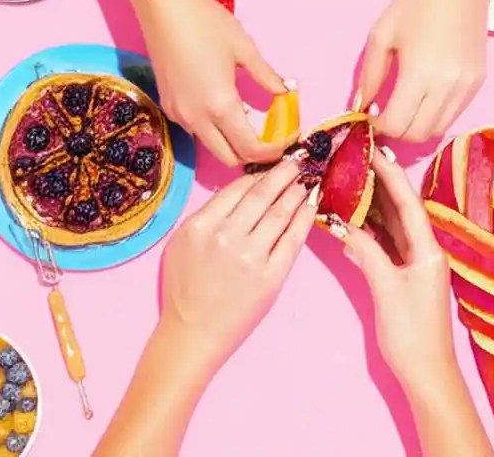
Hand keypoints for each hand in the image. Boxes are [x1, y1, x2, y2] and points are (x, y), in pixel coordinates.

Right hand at [142, 0, 288, 165]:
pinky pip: (196, 131)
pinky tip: (223, 109)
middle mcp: (197, 119)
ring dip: (232, 144)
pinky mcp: (168, 107)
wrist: (162, 8)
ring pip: (211, 147)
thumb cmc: (206, 23)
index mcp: (221, 106)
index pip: (251, 149)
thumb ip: (265, 75)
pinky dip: (214, 131)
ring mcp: (179, 115)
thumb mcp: (243, 48)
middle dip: (253, 156)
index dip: (274, 151)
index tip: (290, 139)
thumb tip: (284, 91)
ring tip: (249, 123)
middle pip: (230, 159)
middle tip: (272, 138)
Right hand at [159, 158, 317, 367]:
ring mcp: (250, 257)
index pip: (236, 189)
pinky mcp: (271, 276)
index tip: (271, 166)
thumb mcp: (182, 244)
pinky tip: (311, 207)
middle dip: (283, 174)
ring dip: (296, 193)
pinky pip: (292, 240)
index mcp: (201, 226)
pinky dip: (304, 220)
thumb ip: (207, 216)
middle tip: (299, 161)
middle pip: (262, 195)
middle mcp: (226, 237)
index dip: (258, 175)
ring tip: (307, 181)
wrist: (193, 333)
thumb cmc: (184, 289)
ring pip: (280, 214)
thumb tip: (240, 192)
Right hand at [343, 150, 455, 380]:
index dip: (392, 175)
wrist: (426, 372)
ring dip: (374, 206)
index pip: (408, 203)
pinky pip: (386, 246)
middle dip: (381, 185)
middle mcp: (424, 252)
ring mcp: (415, 265)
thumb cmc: (411, 333)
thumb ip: (367, 254)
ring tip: (352, 182)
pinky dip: (370, 232)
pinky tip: (352, 224)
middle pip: (401, 210)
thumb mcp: (386, 289)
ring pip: (392, 227)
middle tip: (358, 160)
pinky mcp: (404, 278)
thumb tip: (345, 228)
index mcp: (427, 250)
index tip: (374, 151)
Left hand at [357, 0, 488, 142]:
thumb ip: (369, 75)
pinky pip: (453, 114)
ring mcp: (467, 87)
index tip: (371, 115)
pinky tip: (425, 94)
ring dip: (417, 126)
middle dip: (397, 131)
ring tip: (405, 106)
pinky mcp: (479, 83)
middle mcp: (447, 87)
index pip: (396, 125)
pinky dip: (435, 114)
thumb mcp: (381, 35)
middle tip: (385, 114)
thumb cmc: (414, 4)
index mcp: (419, 74)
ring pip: (438, 130)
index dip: (378, 126)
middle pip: (418, 135)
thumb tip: (362, 105)